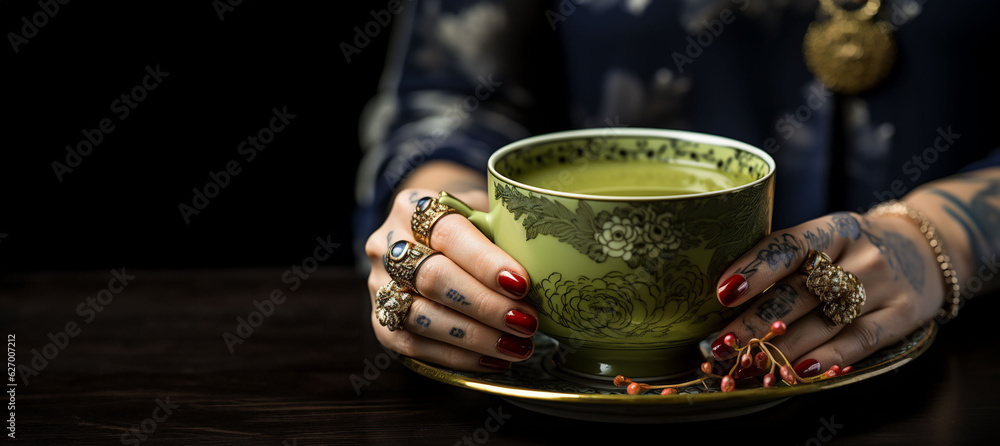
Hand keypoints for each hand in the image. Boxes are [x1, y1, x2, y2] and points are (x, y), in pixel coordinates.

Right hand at [364, 188, 537, 371]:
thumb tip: (547, 262)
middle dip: (485, 305)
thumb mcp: (480, 212)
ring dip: (475, 336)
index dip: (485, 261)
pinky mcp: (380, 321)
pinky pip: (413, 346)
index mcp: (412, 207)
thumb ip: (501, 231)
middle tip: (526, 322)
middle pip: (433, 278)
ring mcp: (378, 285)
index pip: (449, 233)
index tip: (522, 284)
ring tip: (517, 346)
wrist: (422, 235)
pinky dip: (458, 356)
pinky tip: (493, 359)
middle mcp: (386, 245)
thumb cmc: (465, 227)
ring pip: (421, 316)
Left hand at [712, 211, 945, 376]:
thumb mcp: (829, 235)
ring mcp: (883, 286)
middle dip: (753, 322)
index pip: (789, 246)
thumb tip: (728, 294)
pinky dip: (827, 357)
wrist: (931, 248)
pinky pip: (860, 340)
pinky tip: (798, 370)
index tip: (721, 293)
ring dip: (781, 347)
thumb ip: (790, 258)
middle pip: (799, 292)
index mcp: (834, 228)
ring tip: (746, 362)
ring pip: (824, 321)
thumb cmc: (857, 246)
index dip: (754, 269)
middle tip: (719, 343)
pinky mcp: (902, 316)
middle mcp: (860, 255)